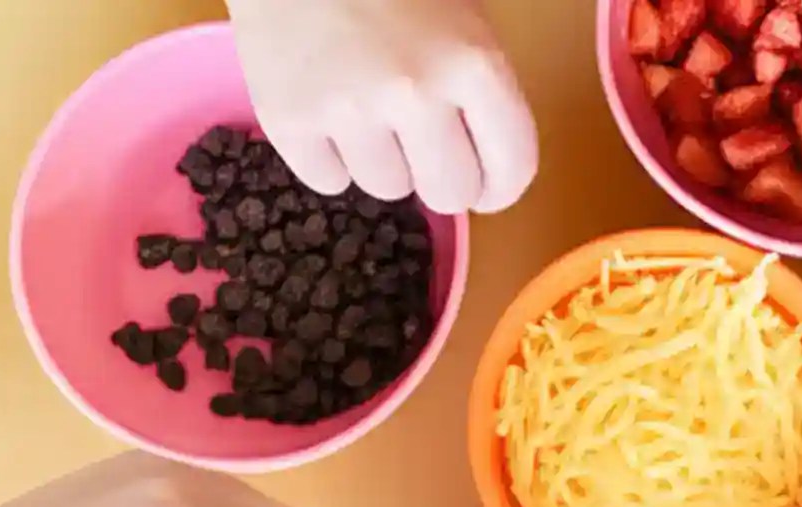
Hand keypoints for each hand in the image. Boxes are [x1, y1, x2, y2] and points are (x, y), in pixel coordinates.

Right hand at [226, 0, 537, 212]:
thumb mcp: (461, 12)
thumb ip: (480, 84)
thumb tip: (489, 167)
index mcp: (473, 62)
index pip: (512, 165)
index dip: (502, 188)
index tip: (489, 190)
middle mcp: (415, 93)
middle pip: (449, 193)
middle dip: (442, 181)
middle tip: (426, 155)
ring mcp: (348, 109)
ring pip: (387, 188)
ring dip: (384, 163)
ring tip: (369, 113)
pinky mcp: (288, 119)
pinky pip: (329, 180)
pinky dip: (331, 159)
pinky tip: (330, 116)